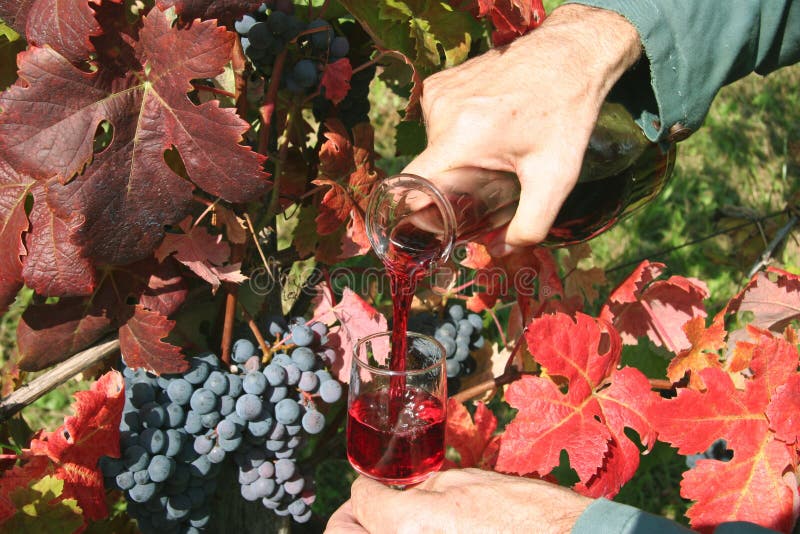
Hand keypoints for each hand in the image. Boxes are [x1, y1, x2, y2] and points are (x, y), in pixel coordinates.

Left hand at [325, 468, 592, 533]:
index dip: (364, 491)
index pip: (356, 505)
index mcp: (408, 527)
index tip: (374, 489)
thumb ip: (418, 486)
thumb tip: (394, 491)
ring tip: (394, 525)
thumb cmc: (525, 513)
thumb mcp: (466, 482)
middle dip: (350, 522)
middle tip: (370, 512)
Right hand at [403, 5, 640, 252]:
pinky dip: (456, 130)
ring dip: (456, 156)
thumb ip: (532, 224)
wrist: (570, 55)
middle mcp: (441, 112)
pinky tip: (487, 124)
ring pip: (433, 145)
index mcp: (461, 138)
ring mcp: (439, 92)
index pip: (410, 185)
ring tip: (494, 147)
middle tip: (487, 180)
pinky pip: (437, 120)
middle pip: (427, 168)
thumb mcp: (556, 178)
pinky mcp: (442, 80)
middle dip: (449, 183)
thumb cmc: (565, 115)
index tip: (429, 222)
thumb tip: (505, 251)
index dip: (413, 209)